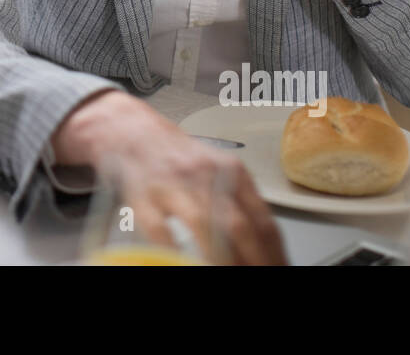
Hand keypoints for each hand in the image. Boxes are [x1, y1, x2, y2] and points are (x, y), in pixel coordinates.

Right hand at [52, 91, 286, 264]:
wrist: (131, 131)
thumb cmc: (178, 158)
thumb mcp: (217, 171)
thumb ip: (239, 202)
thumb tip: (265, 246)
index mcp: (231, 172)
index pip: (262, 221)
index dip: (272, 253)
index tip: (277, 269)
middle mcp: (205, 176)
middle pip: (237, 226)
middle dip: (252, 260)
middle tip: (258, 276)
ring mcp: (173, 185)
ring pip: (202, 226)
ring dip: (218, 259)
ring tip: (225, 273)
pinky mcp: (143, 196)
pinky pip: (160, 229)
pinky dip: (173, 252)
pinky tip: (182, 264)